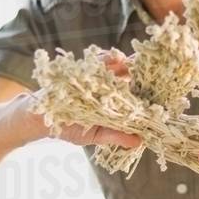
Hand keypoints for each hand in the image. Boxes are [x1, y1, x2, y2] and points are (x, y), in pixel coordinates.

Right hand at [23, 48, 141, 149]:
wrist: (37, 118)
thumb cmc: (68, 128)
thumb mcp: (94, 135)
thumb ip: (115, 136)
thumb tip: (139, 142)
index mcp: (111, 101)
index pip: (132, 93)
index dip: (146, 88)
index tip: (160, 86)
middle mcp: (104, 87)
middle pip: (125, 75)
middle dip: (137, 69)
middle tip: (152, 67)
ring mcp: (92, 77)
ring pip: (112, 66)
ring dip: (123, 61)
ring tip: (133, 60)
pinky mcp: (80, 70)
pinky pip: (94, 62)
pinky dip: (105, 58)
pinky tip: (114, 57)